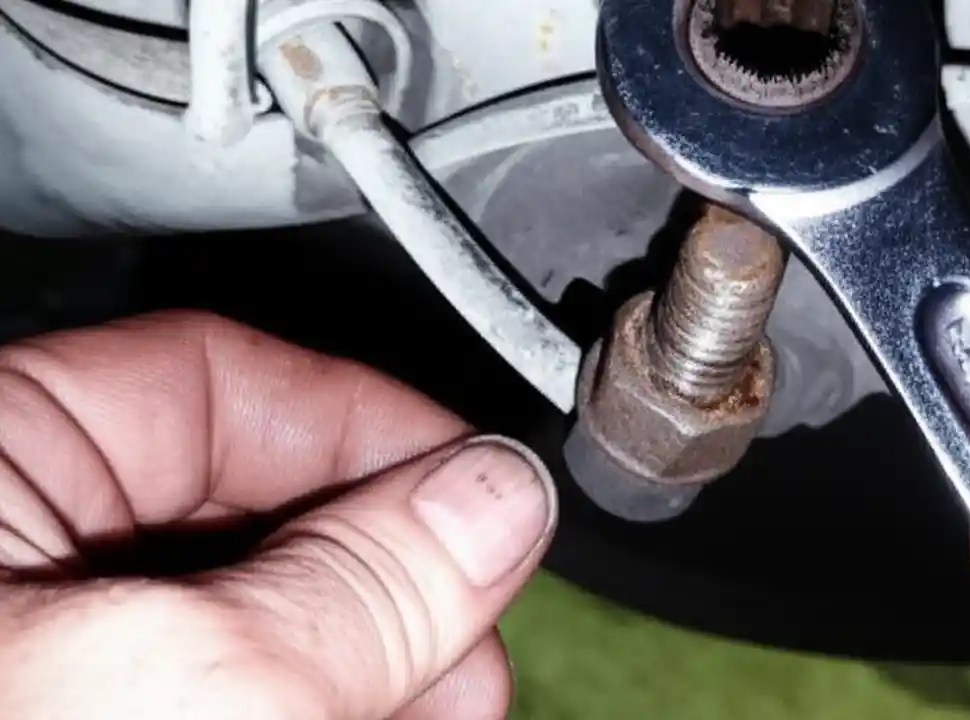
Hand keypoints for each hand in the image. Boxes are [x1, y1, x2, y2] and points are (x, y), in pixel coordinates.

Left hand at [0, 312, 555, 718]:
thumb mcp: (200, 677)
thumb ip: (368, 579)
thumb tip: (499, 494)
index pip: (216, 372)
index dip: (379, 424)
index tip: (485, 490)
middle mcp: (8, 542)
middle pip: (252, 499)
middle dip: (392, 568)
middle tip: (474, 631)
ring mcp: (40, 641)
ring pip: (246, 606)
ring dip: (373, 646)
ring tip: (451, 702)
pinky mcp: (77, 701)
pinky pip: (206, 676)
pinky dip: (310, 691)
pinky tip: (391, 713)